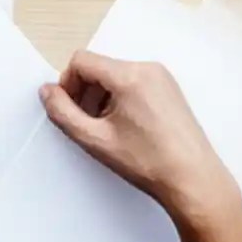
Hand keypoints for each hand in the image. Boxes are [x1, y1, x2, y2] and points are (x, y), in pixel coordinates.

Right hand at [40, 51, 241, 241]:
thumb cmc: (151, 162)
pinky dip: (120, 99)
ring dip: (101, 97)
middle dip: (85, 92)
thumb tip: (48, 93)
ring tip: (106, 130)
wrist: (193, 179)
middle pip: (99, 68)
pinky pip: (133, 82)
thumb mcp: (96, 140)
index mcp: (130, 76)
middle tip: (85, 124)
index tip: (67, 108)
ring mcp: (162, 77)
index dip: (67, 84)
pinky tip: (124, 128)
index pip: (82, 61)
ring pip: (115, 76)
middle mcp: (148, 69)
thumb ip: (63, 113)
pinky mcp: (169, 88)